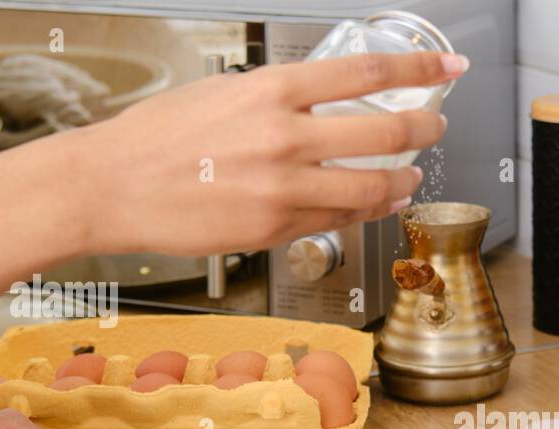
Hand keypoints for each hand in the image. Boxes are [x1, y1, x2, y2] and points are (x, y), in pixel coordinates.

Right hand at [75, 51, 468, 257]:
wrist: (111, 185)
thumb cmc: (157, 138)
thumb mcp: (222, 93)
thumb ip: (278, 99)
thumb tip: (320, 102)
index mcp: (271, 91)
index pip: (367, 73)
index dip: (419, 71)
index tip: (447, 69)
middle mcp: (284, 137)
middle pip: (384, 133)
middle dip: (424, 129)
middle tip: (435, 127)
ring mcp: (282, 188)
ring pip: (370, 188)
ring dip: (401, 182)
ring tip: (410, 177)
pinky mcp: (275, 229)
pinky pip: (337, 221)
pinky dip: (364, 212)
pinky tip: (373, 205)